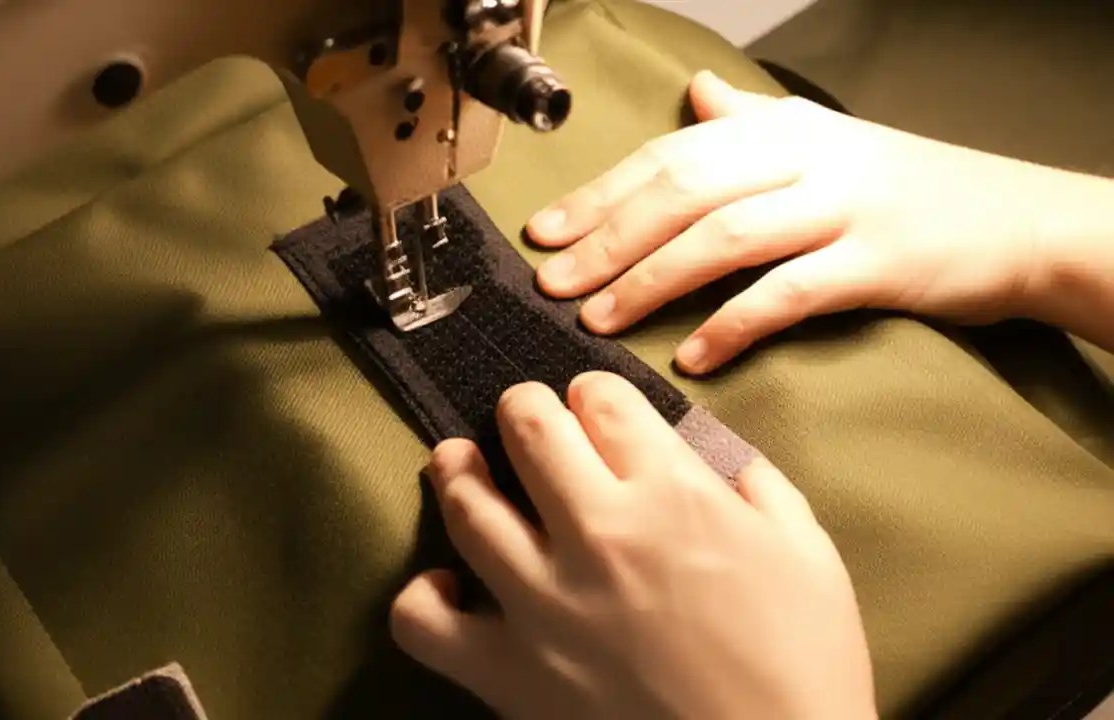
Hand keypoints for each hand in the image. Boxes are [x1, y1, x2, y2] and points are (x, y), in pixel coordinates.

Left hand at [390, 372, 875, 718]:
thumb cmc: (802, 667)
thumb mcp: (807, 553)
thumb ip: (753, 484)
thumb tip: (705, 454)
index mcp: (671, 496)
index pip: (600, 399)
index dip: (594, 394)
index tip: (594, 411)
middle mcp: (596, 533)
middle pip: (525, 428)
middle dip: (524, 409)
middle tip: (526, 419)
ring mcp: (541, 602)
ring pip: (465, 504)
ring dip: (456, 470)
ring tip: (456, 463)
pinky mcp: (507, 671)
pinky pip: (424, 620)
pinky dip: (424, 596)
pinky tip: (449, 586)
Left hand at [527, 70, 1083, 373]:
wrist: (1017, 222)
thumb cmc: (907, 188)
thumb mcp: (826, 140)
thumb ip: (750, 123)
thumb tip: (693, 97)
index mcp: (780, 131)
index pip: (669, 156)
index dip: (601, 195)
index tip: (545, 233)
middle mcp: (803, 160)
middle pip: (683, 192)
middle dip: (608, 238)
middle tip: (552, 283)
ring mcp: (841, 208)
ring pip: (724, 238)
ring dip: (652, 280)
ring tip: (600, 319)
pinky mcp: (875, 263)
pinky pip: (788, 294)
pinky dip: (734, 323)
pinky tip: (693, 355)